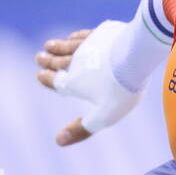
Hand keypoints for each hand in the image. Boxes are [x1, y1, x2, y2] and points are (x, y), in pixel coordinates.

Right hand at [35, 21, 142, 145]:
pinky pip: (84, 35)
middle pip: (59, 61)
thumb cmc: (120, 90)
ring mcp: (89, 45)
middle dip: (48, 61)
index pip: (56, 81)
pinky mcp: (102, 33)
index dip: (47, 79)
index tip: (39, 75)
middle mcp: (76, 62)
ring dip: (57, 47)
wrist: (136, 56)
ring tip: (48, 45)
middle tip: (39, 57)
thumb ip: (83, 129)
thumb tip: (58, 141)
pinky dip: (76, 37)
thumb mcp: (104, 116)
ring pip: (68, 46)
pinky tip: (74, 37)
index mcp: (75, 82)